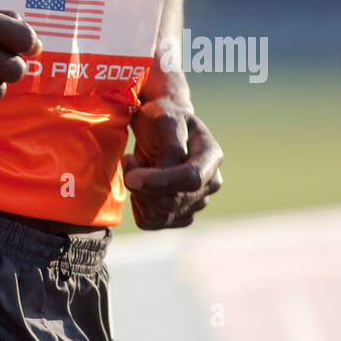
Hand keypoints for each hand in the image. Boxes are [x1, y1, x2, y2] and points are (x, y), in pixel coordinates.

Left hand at [121, 98, 222, 229]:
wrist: (159, 127)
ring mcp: (197, 201)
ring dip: (139, 195)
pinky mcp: (180, 214)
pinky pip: (152, 222)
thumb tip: (167, 172)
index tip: (131, 177)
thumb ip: (170, 147)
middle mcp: (210, 182)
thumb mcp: (165, 120)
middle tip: (129, 160)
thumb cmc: (161, 118)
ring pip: (161, 216)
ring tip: (136, 169)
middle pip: (173, 202)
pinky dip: (138, 206)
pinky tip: (140, 185)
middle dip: (143, 186)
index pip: (190, 179)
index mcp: (211, 155)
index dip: (159, 182)